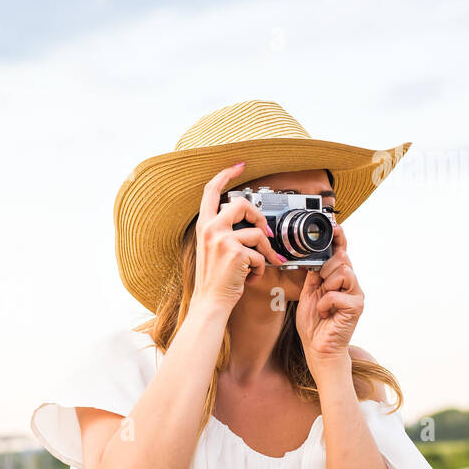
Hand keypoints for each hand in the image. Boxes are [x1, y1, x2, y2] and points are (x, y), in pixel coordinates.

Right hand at [190, 163, 284, 310]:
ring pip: (257, 232)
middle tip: (264, 232)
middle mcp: (210, 229)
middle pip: (241, 203)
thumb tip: (251, 225)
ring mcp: (222, 239)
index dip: (225, 174)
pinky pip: (260, 254)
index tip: (238, 166)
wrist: (210, 302)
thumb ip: (224, 232)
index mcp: (204, 226)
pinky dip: (260, 268)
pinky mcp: (236, 253)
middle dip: (258, 216)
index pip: (211, 191)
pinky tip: (250, 277)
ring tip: (259, 265)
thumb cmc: (214, 280)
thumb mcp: (212, 249)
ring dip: (264, 251)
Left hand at [296, 225, 361, 371]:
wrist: (318, 348)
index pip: (341, 254)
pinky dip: (326, 302)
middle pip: (341, 259)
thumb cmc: (315, 324)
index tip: (335, 226)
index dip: (339, 239)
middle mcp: (351, 285)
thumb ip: (313, 276)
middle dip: (325, 269)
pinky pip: (337, 293)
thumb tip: (313, 259)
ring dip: (326, 285)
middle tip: (320, 286)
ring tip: (323, 301)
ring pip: (342, 272)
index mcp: (339, 280)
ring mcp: (355, 295)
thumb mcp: (308, 294)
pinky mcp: (356, 306)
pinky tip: (326, 312)